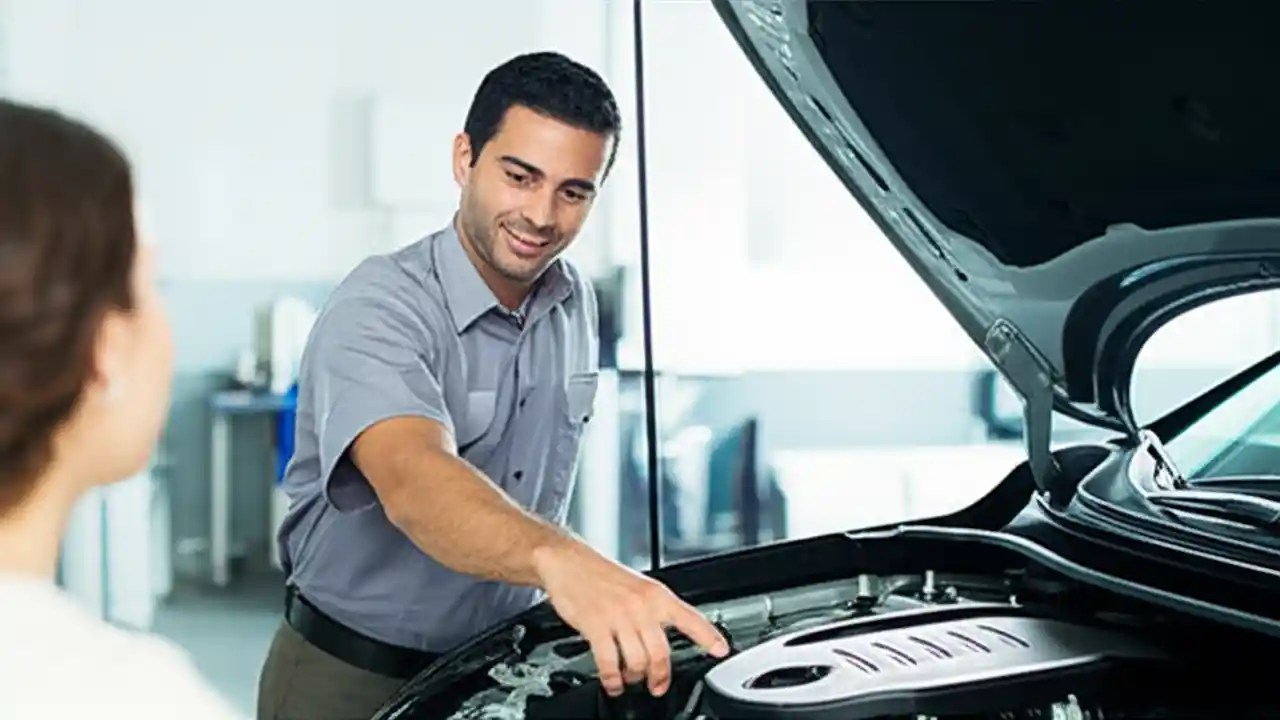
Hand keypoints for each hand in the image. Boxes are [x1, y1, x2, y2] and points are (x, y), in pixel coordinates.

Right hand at [533, 539, 728, 696]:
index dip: (709, 636)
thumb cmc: (603, 576)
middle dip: (660, 676)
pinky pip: (609, 663)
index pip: (690, 617)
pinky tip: (613, 682)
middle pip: (662, 653)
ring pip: (638, 661)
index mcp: (656, 595)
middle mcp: (642, 605)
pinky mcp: (595, 625)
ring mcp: (619, 616)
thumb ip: (654, 611)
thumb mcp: (639, 586)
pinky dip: (612, 679)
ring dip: (635, 678)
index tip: (721, 650)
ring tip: (630, 679)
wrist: (569, 561)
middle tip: (658, 686)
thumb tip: (667, 639)